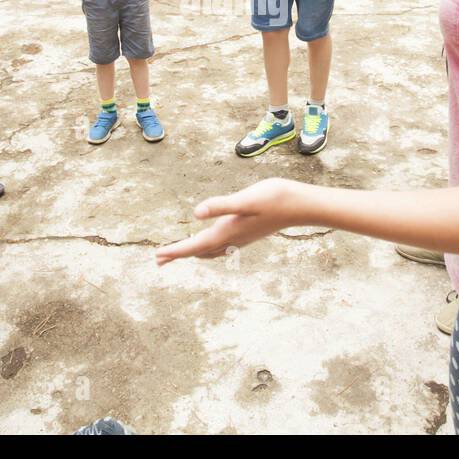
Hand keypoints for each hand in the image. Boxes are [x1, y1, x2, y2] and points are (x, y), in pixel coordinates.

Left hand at [155, 177, 303, 265]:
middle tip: (159, 260)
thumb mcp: (246, 199)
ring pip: (210, 250)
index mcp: (227, 232)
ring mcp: (241, 238)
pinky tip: (210, 243)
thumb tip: (196, 214)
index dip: (175, 251)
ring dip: (193, 252)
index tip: (157, 256)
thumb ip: (221, 205)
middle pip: (199, 251)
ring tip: (179, 253)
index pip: (195, 246)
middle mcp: (232, 239)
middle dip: (179, 255)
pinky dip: (207, 248)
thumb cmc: (275, 198)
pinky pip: (221, 246)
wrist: (300, 205)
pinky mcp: (247, 233)